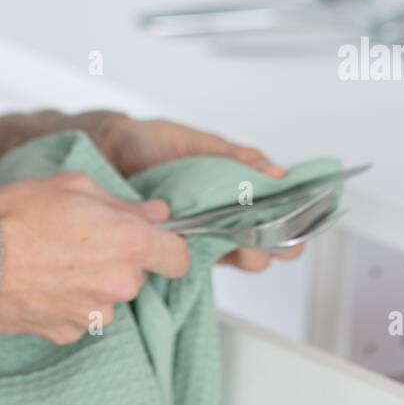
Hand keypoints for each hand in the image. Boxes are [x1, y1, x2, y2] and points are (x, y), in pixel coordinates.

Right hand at [0, 171, 189, 341]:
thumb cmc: (18, 216)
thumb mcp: (75, 187)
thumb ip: (123, 203)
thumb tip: (155, 212)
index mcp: (129, 243)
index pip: (180, 257)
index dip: (169, 247)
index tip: (156, 241)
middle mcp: (120, 285)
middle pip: (138, 274)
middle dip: (119, 257)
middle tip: (82, 237)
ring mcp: (94, 314)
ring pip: (109, 296)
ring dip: (93, 281)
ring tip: (55, 258)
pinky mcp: (68, 333)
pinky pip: (81, 315)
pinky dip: (68, 301)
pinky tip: (42, 280)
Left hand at [91, 115, 305, 272]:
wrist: (107, 149)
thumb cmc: (153, 142)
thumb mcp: (200, 144)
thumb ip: (238, 158)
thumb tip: (280, 175)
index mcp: (233, 192)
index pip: (273, 217)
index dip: (290, 227)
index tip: (297, 227)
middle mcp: (219, 218)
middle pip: (259, 245)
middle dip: (269, 246)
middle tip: (266, 237)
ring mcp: (196, 235)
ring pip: (231, 257)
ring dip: (242, 254)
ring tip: (240, 242)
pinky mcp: (169, 247)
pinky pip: (191, 261)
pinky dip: (201, 259)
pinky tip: (203, 249)